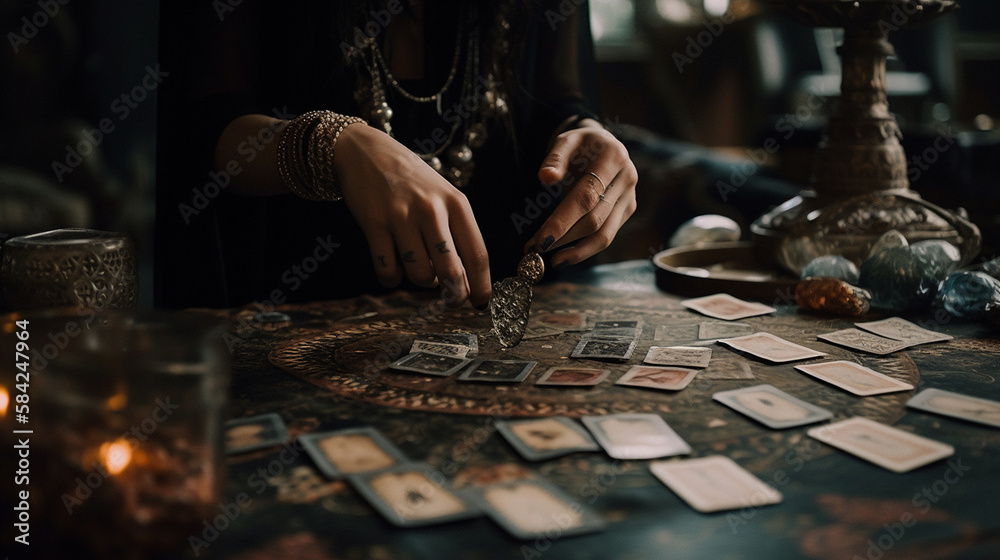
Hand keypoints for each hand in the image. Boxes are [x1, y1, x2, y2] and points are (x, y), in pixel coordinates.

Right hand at [333, 124, 490, 307]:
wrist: (366, 152)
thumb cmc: (411, 181)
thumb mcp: (443, 195)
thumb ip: (456, 232)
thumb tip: (465, 281)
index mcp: (457, 203)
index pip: (478, 255)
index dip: (481, 287)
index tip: (480, 304)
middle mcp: (432, 210)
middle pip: (452, 272)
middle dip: (454, 295)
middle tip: (452, 299)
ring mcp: (401, 217)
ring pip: (420, 275)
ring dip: (420, 280)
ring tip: (417, 264)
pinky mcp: (374, 224)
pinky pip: (388, 272)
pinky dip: (391, 278)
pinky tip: (393, 264)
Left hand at [524, 123, 637, 266]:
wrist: (604, 144)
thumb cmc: (581, 145)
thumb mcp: (566, 140)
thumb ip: (555, 158)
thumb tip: (545, 177)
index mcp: (613, 157)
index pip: (586, 196)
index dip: (563, 221)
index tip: (541, 240)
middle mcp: (627, 178)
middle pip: (595, 219)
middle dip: (564, 238)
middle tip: (536, 249)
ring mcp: (630, 197)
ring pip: (605, 234)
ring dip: (576, 251)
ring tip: (552, 260)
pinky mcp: (627, 210)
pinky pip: (607, 235)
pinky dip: (585, 248)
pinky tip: (566, 254)